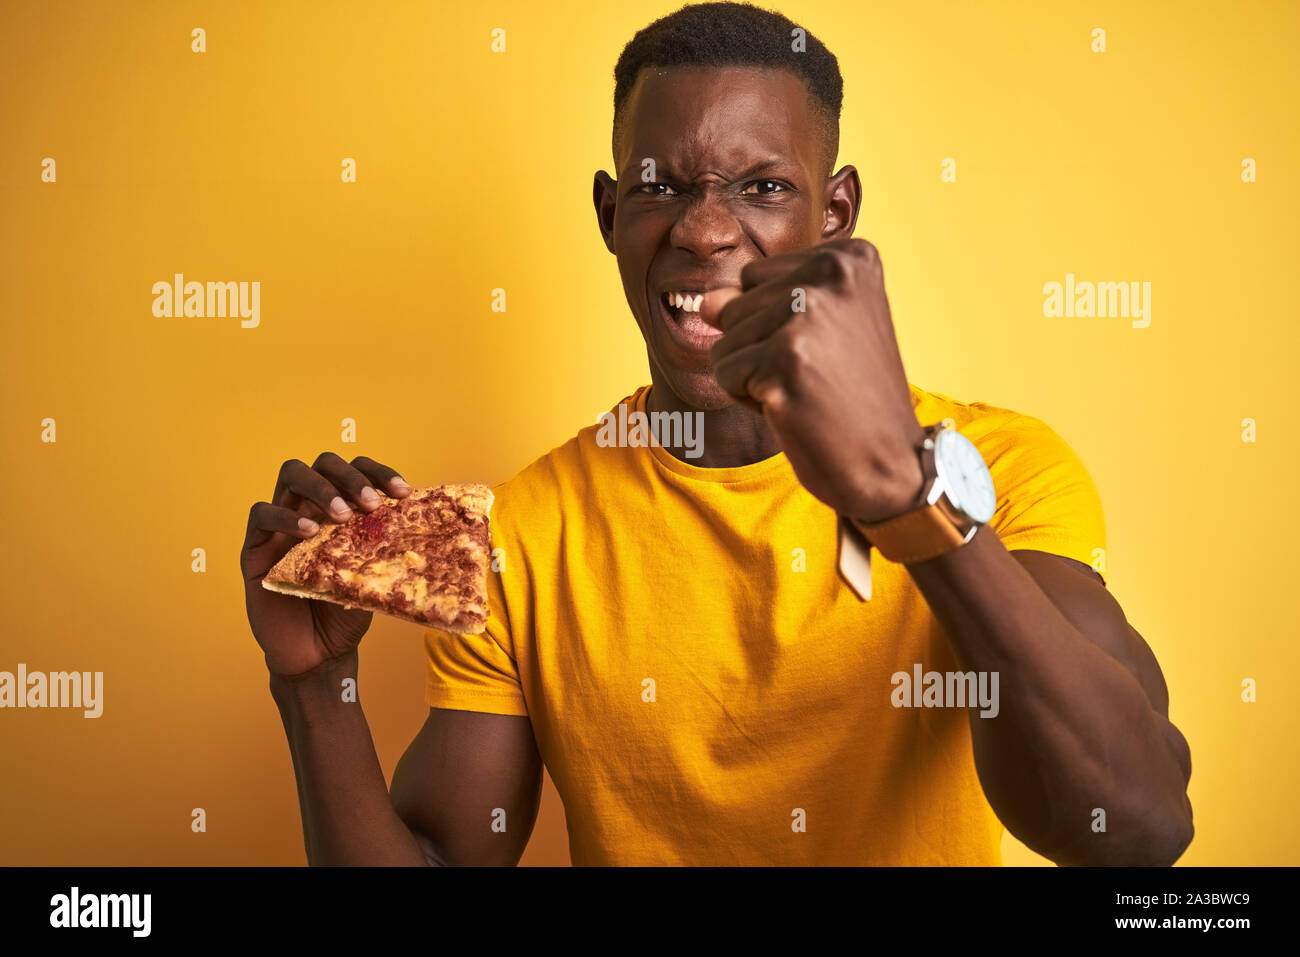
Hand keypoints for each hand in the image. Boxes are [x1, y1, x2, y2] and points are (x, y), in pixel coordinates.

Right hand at [240, 453, 411, 676]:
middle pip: (322, 463)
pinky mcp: (255, 549)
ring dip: (321, 488)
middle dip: (349, 476)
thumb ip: (386, 546)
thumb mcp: (373, 574)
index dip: (379, 473)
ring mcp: (281, 525)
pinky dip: (286, 517)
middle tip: (371, 504)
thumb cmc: (347, 613)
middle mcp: (310, 509)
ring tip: (343, 515)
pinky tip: (310, 532)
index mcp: (340, 509)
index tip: (403, 493)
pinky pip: (262, 514)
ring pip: (291, 475)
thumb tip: (422, 521)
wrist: (320, 654)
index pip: (357, 470)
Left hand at [702, 238, 925, 523]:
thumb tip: (704, 302)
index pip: (754, 278)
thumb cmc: (853, 397)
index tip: (825, 349)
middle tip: (817, 375)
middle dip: (759, 349)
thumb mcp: (814, 332)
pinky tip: (796, 408)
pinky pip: (725, 374)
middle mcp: (831, 275)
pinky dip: (750, 401)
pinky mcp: (785, 358)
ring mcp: (807, 314)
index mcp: (848, 258)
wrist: (890, 462)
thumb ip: (756, 303)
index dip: (774, 323)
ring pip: (723, 341)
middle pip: (734, 305)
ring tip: (807, 391)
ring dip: (753, 377)